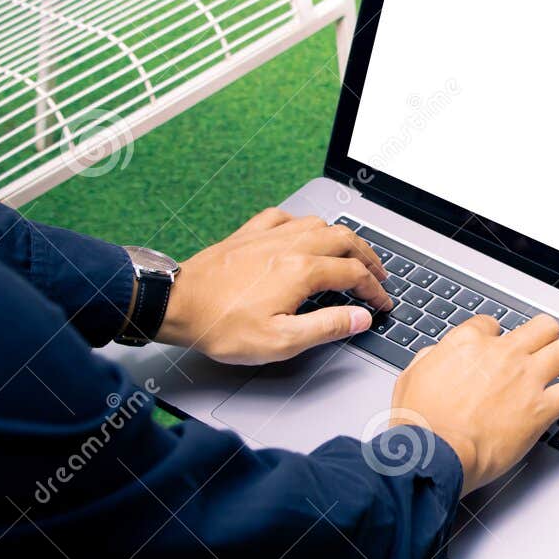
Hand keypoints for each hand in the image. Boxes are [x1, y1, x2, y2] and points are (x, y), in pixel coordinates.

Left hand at [157, 209, 391, 364]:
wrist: (176, 304)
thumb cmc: (222, 326)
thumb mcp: (281, 341)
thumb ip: (326, 327)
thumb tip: (360, 317)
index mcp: (301, 271)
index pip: (353, 274)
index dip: (374, 289)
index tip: (382, 303)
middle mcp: (289, 246)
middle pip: (344, 240)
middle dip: (367, 257)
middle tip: (378, 275)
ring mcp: (268, 236)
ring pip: (319, 223)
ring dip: (342, 238)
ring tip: (351, 253)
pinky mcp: (248, 235)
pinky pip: (285, 217)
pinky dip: (304, 224)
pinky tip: (303, 233)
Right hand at [388, 314, 558, 493]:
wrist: (434, 453)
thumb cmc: (420, 424)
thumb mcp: (411, 378)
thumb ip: (431, 359)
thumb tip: (438, 354)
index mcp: (468, 344)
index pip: (493, 325)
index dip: (500, 337)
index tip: (502, 348)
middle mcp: (502, 355)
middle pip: (540, 327)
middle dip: (545, 337)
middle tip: (545, 350)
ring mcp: (525, 379)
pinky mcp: (541, 408)